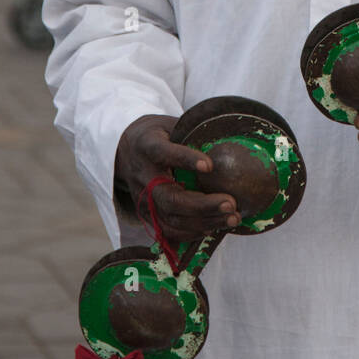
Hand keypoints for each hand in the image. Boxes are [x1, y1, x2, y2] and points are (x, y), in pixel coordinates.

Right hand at [114, 114, 240, 241]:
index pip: (164, 152)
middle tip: (231, 203)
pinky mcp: (147, 214)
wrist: (127, 150)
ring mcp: (143, 199)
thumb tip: (226, 143)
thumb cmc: (158, 136)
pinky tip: (214, 226)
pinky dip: (193, 233)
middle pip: (170, 198)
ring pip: (172, 219)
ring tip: (232, 218)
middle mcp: (143, 176)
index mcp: (148, 147)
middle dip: (203, 205)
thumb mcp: (171, 125)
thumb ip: (192, 134)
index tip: (209, 166)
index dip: (186, 159)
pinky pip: (169, 231)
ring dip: (205, 222)